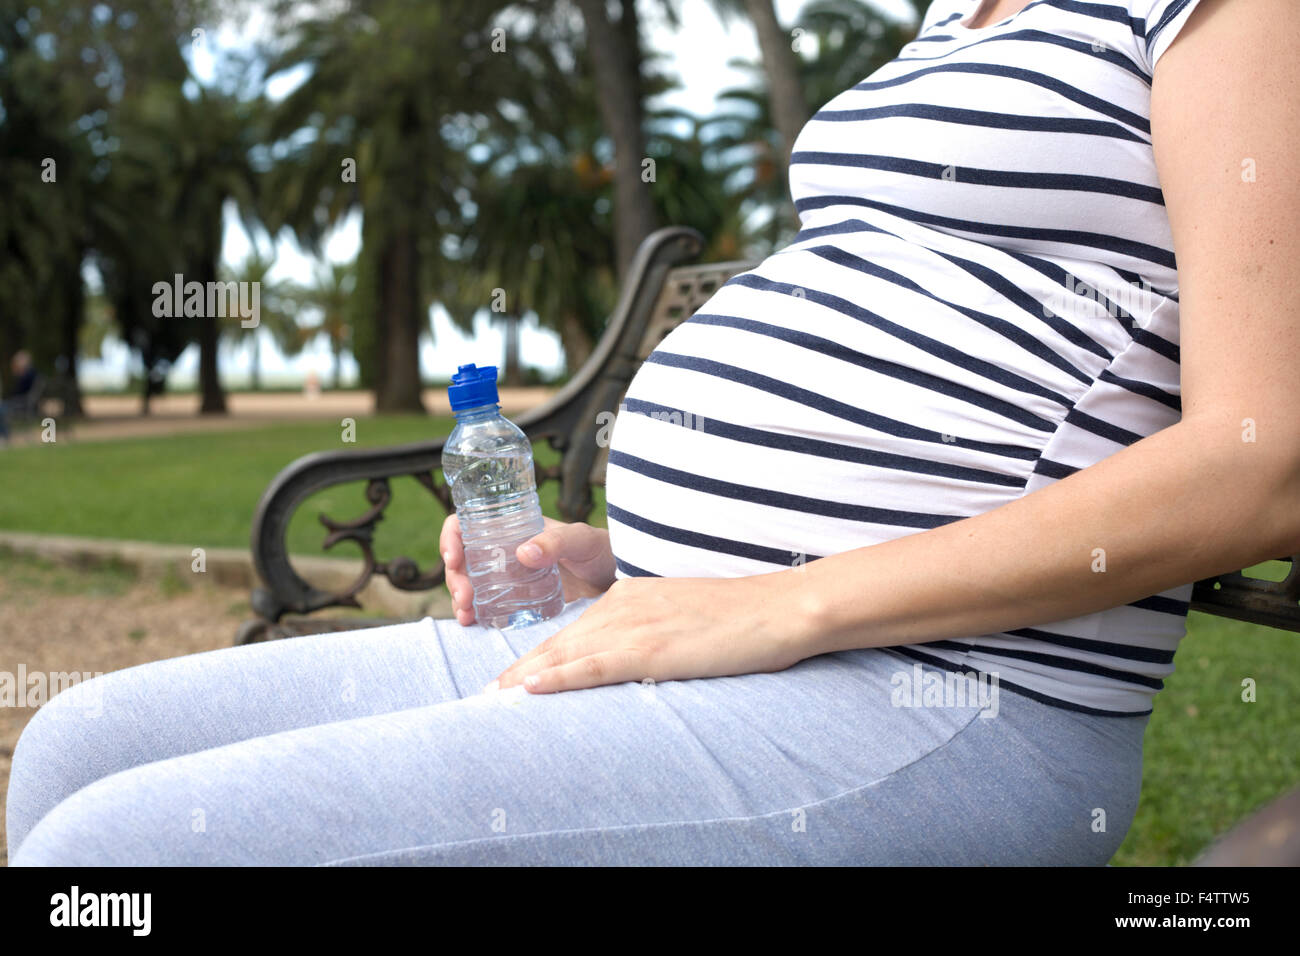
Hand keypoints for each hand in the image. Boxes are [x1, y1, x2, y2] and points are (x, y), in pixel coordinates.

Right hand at [440, 514, 616, 625]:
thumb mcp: (582, 540)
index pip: (469, 524)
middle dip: (455, 577)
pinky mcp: (515, 600)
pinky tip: (473, 623)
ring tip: (466, 616)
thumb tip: (522, 552)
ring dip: (459, 597)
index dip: (452, 537)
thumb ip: (557, 542)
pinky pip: (485, 604)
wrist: (618, 579)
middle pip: (463, 559)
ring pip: (469, 582)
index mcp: (513, 528)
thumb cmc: (601, 550)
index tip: (453, 557)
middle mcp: (504, 550)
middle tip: (465, 597)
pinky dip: (473, 612)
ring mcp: (508, 577)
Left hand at [488, 573, 809, 693]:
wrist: (775, 609)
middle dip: (520, 669)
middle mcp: (622, 606)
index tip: (513, 678)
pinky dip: (557, 678)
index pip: (573, 630)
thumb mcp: (681, 616)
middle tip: (486, 694)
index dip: (539, 656)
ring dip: (525, 678)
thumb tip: (634, 659)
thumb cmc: (739, 617)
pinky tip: (529, 689)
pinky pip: (592, 666)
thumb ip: (651, 630)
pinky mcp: (649, 649)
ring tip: (493, 699)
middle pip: (559, 641)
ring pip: (566, 654)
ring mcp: (634, 626)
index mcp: (629, 596)